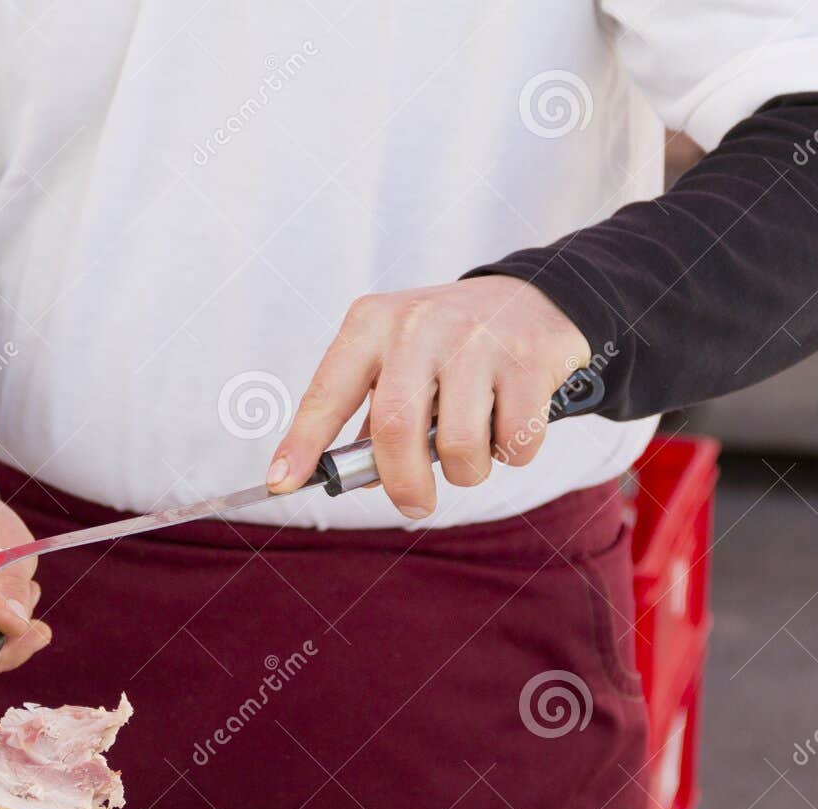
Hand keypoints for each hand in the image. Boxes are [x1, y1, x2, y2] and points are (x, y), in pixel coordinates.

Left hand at [267, 276, 590, 516]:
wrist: (535, 294)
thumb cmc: (449, 343)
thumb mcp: (398, 359)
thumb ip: (374, 413)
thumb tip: (356, 477)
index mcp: (371, 324)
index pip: (327, 393)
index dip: (303, 444)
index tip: (282, 482)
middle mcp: (417, 325)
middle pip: (394, 430)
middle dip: (403, 485)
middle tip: (414, 505)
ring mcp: (474, 339)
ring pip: (457, 446)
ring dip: (466, 472)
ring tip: (471, 453)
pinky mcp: (526, 359)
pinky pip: (512, 442)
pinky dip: (509, 453)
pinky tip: (508, 425)